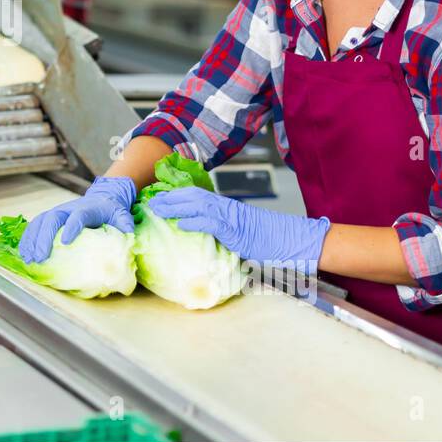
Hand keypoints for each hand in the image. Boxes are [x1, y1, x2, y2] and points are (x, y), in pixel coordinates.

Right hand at [18, 176, 136, 263]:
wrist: (103, 197)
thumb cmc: (111, 210)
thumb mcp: (122, 215)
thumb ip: (125, 224)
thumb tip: (128, 237)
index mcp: (88, 208)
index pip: (79, 215)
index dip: (72, 226)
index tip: (66, 242)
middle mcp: (69, 208)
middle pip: (53, 218)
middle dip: (44, 238)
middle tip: (40, 257)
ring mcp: (58, 212)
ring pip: (40, 222)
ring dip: (32, 239)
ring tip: (28, 258)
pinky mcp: (51, 217)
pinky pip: (36, 226)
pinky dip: (28, 238)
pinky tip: (24, 253)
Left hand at [145, 187, 329, 264]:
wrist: (292, 240)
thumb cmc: (270, 242)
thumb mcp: (241, 237)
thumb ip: (223, 236)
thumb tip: (205, 244)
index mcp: (226, 208)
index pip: (197, 197)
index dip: (176, 196)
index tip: (158, 198)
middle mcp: (226, 208)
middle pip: (192, 197)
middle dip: (169, 197)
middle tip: (149, 200)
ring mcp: (231, 217)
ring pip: (198, 205)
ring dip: (175, 206)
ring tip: (157, 208)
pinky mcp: (236, 230)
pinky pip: (212, 223)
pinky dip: (195, 222)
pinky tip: (180, 223)